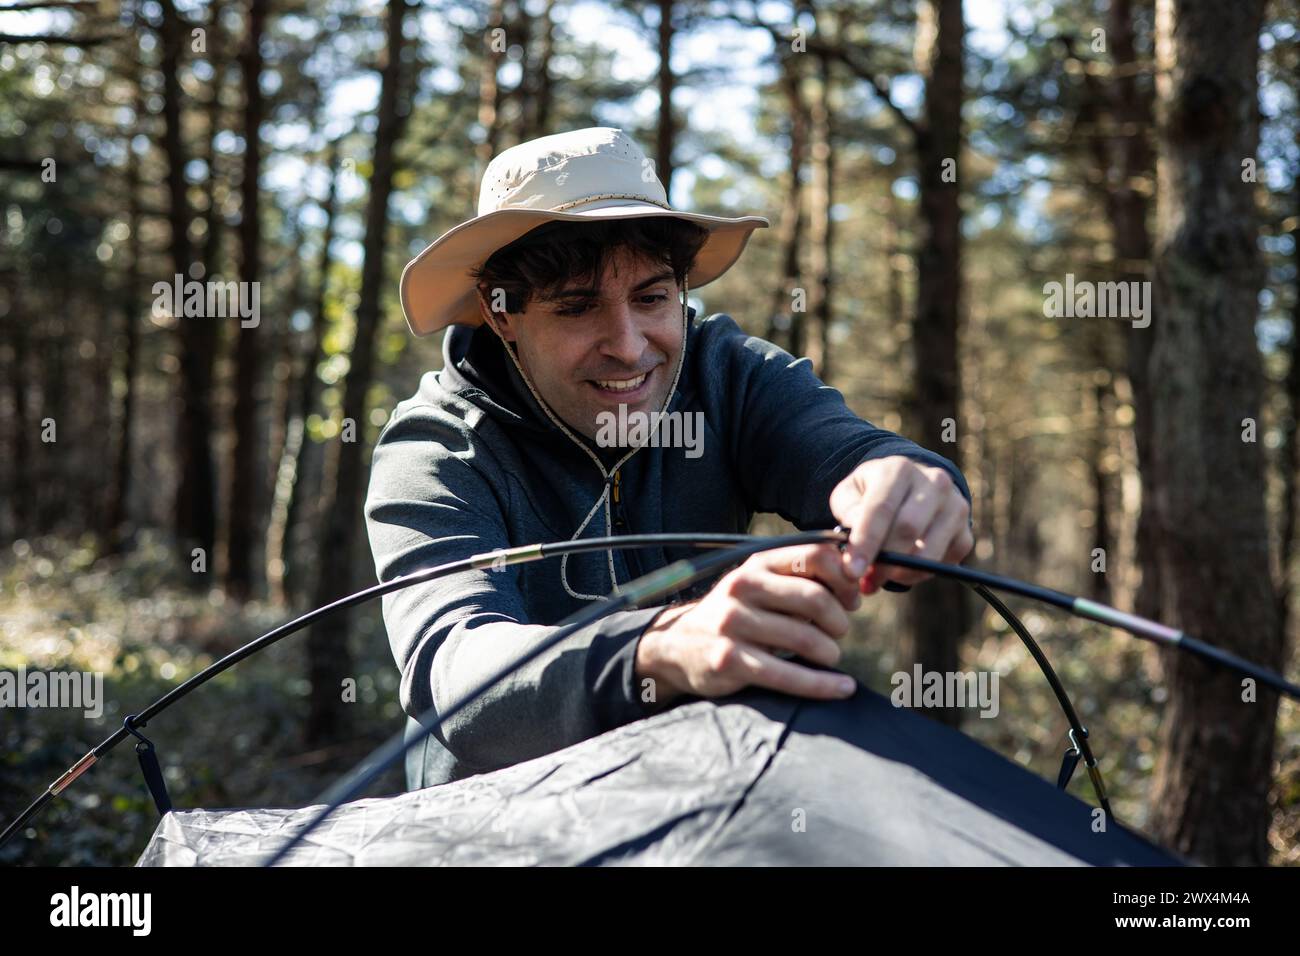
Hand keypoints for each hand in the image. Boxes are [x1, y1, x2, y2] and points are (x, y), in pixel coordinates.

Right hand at [634, 543, 861, 705]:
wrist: (677, 645)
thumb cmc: (735, 615)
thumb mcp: (758, 585)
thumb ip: (799, 579)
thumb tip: (855, 581)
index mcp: (756, 564)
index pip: (815, 555)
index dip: (844, 577)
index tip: (852, 598)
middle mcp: (742, 588)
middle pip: (814, 597)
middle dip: (839, 620)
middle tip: (840, 633)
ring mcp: (733, 624)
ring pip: (806, 638)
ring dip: (830, 652)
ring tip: (830, 657)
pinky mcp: (730, 660)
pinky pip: (788, 675)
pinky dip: (823, 685)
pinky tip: (843, 687)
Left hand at [829, 456, 973, 592]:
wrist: (910, 488)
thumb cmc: (872, 493)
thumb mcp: (850, 493)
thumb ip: (847, 513)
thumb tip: (855, 541)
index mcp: (899, 469)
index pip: (881, 508)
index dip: (865, 542)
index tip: (851, 570)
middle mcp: (934, 482)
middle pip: (908, 529)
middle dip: (883, 561)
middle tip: (863, 580)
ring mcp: (955, 507)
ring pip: (928, 552)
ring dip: (899, 573)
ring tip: (877, 579)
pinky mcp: (966, 532)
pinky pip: (943, 564)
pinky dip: (917, 575)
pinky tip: (900, 571)